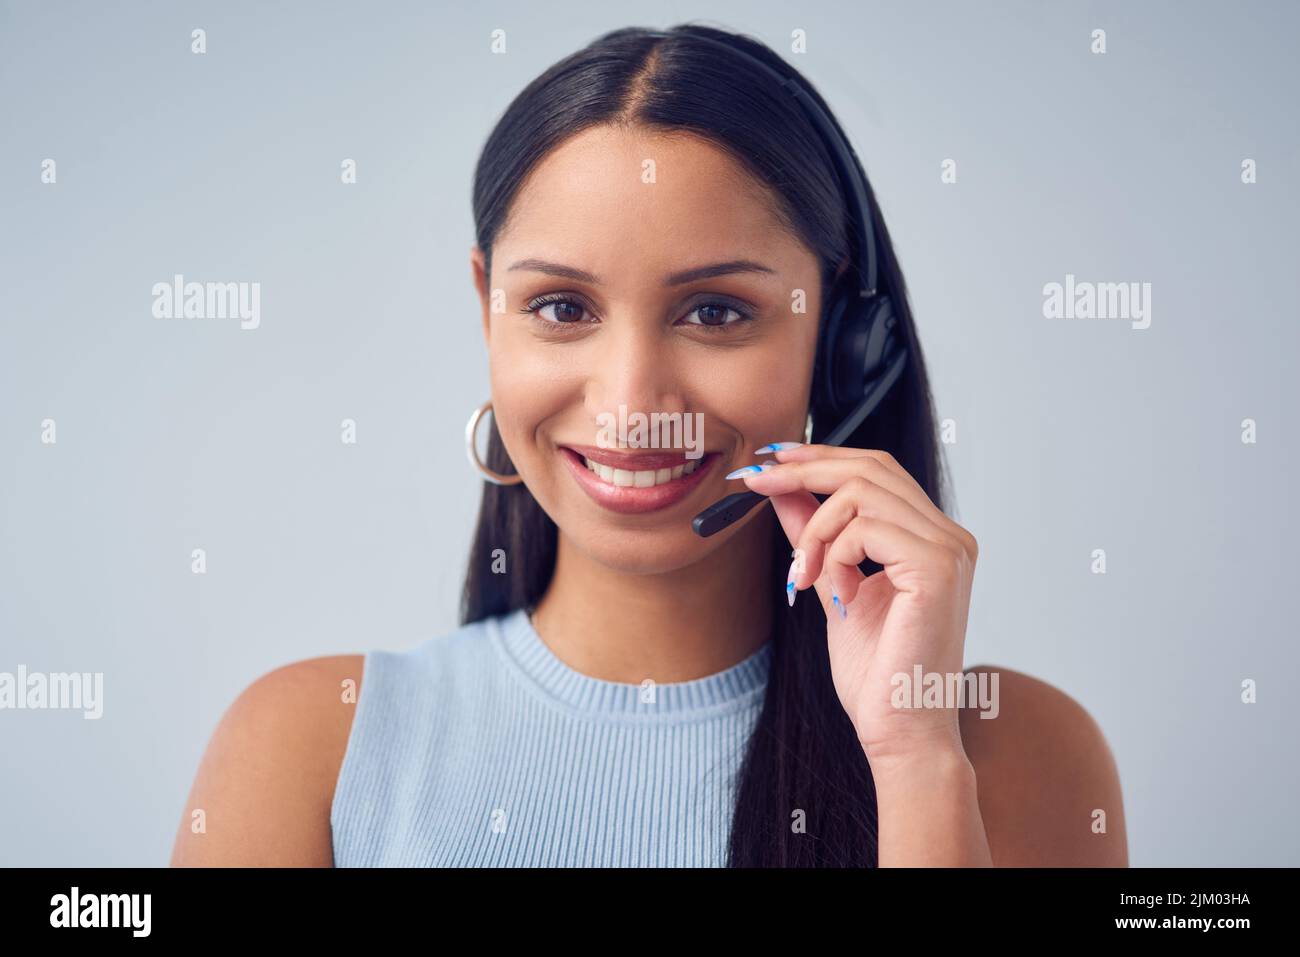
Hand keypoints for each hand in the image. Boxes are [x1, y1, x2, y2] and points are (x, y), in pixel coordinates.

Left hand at [734, 444, 978, 764]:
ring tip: (804, 575)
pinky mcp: (937, 567)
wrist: (901, 733)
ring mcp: (949, 549)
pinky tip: (834, 596)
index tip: (771, 462)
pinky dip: (833, 554)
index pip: (878, 470)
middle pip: (871, 466)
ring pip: (861, 492)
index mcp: (932, 539)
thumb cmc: (876, 675)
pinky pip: (865, 528)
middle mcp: (949, 537)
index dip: (822, 457)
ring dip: (814, 530)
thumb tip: (782, 490)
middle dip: (805, 468)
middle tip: (756, 481)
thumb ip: (814, 536)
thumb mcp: (832, 586)